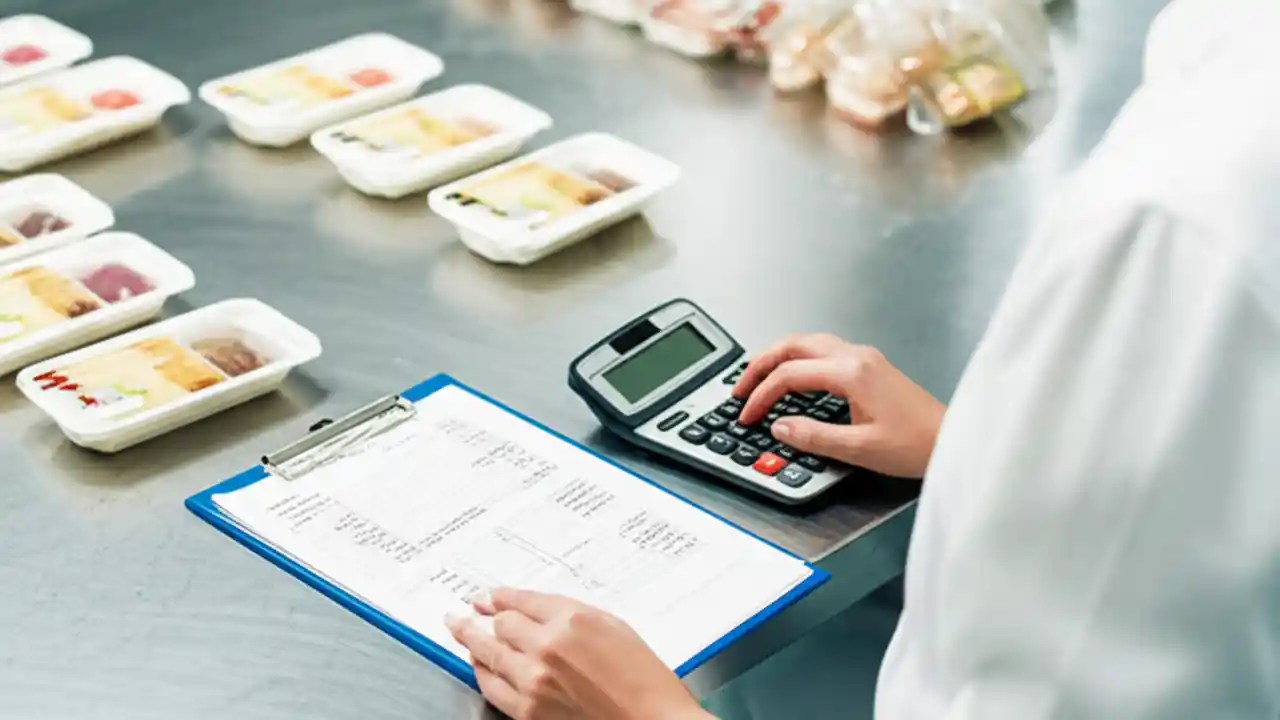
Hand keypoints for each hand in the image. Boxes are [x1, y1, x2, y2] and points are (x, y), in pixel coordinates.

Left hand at [447, 589, 712, 719]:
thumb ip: (569, 614)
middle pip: (499, 626)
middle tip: (461, 614)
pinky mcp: (529, 711)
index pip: (521, 601)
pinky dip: (482, 673)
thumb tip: (534, 607)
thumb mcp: (611, 625)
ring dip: (472, 641)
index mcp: (571, 620)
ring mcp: (534, 682)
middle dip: (479, 617)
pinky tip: (479, 666)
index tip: (489, 597)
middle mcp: (547, 647)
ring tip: (459, 631)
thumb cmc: (642, 677)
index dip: (500, 597)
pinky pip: (492, 687)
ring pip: (488, 653)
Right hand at [732, 334, 944, 477]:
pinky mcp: (871, 367)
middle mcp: (857, 357)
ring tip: (760, 379)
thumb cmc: (917, 443)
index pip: (789, 374)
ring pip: (808, 343)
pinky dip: (799, 360)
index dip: (762, 395)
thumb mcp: (859, 448)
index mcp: (851, 372)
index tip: (749, 415)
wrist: (952, 440)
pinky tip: (794, 377)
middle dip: (761, 364)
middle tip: (741, 387)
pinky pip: (823, 351)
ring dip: (779, 357)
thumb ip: (813, 437)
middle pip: (794, 344)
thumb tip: (780, 426)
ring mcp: (865, 358)